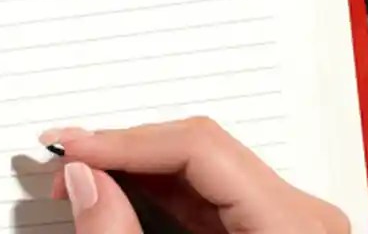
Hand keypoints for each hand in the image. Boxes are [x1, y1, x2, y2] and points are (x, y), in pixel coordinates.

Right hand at [41, 117, 349, 233]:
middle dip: (124, 154)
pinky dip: (158, 195)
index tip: (74, 153)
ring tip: (83, 181)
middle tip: (66, 166)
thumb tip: (86, 182)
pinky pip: (208, 198)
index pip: (199, 148)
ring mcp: (287, 227)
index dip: (126, 142)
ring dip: (136, 171)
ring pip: (199, 171)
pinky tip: (119, 197)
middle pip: (199, 152)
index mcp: (292, 229)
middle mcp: (301, 218)